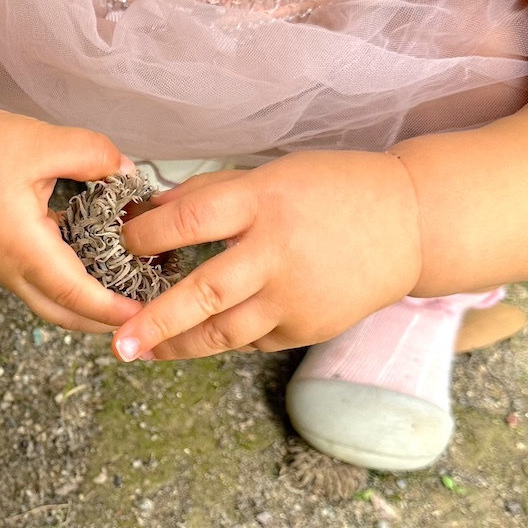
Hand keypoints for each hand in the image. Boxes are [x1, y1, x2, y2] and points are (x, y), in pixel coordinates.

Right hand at [0, 102, 142, 332]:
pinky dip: (70, 284)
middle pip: (64, 314)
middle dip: (104, 321)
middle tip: (145, 314)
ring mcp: (2, 265)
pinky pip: (40, 282)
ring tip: (128, 291)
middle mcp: (10, 267)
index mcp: (22, 248)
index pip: (77, 294)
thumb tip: (127, 173)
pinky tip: (97, 261)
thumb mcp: (40, 140)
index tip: (149, 312)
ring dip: (87, 304)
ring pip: (51, 301)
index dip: (115, 309)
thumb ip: (93, 155)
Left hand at [110, 151, 423, 359]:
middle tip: (116, 342)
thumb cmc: (332, 190)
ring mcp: (295, 297)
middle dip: (155, 321)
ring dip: (179, 346)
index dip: (147, 234)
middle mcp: (277, 253)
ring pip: (225, 332)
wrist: (411, 224)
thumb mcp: (272, 174)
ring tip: (143, 353)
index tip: (121, 244)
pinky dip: (223, 340)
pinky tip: (198, 339)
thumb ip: (211, 192)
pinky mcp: (308, 327)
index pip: (190, 220)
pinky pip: (252, 340)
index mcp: (264, 202)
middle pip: (204, 292)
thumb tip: (149, 210)